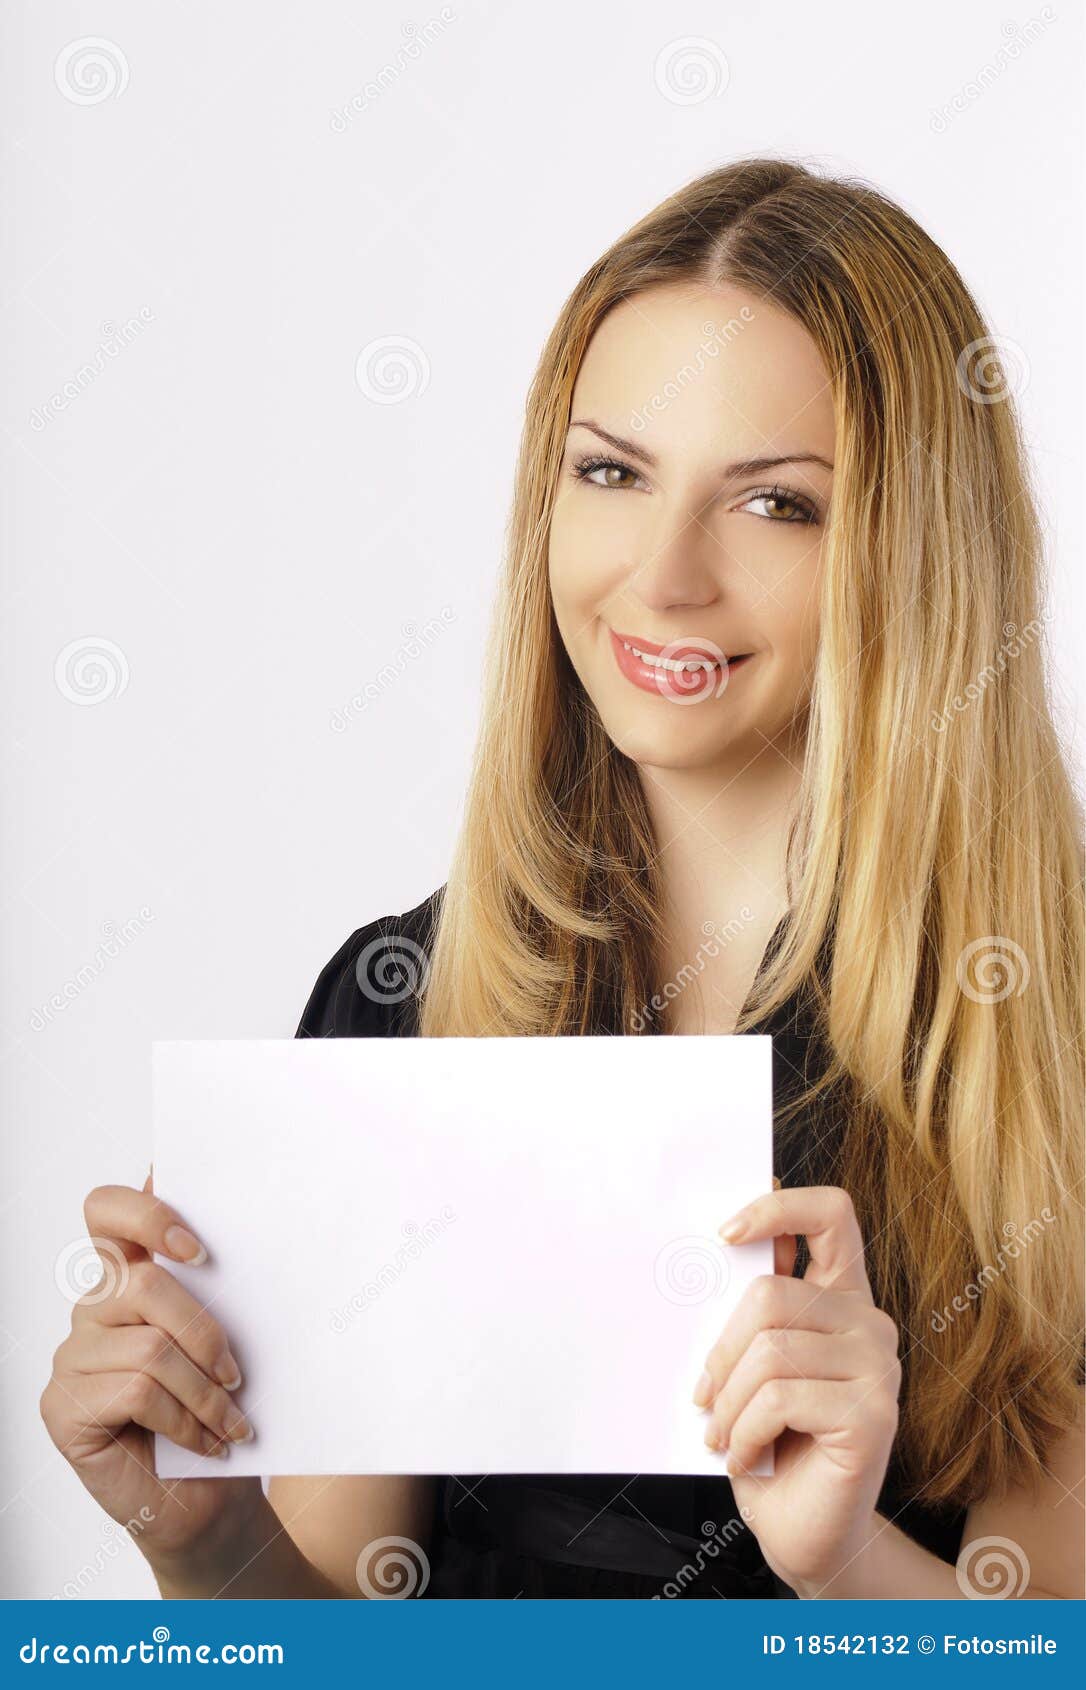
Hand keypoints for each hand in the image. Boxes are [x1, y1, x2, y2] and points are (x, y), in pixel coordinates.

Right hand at [40, 1171, 263, 1570]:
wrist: (209, 1498)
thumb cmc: (220, 1412)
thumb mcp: (227, 1343)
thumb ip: (217, 1293)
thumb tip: (247, 1249)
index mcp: (129, 1274)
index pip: (107, 1209)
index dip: (147, 1214)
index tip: (200, 1249)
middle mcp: (93, 1307)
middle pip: (142, 1282)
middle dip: (205, 1329)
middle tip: (237, 1374)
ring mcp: (72, 1356)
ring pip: (149, 1347)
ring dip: (205, 1391)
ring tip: (232, 1423)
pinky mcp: (62, 1406)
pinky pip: (135, 1392)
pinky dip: (185, 1420)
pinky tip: (206, 1444)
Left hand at [693, 1184, 900, 1595]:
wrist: (804, 1531)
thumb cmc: (772, 1443)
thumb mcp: (754, 1365)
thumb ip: (755, 1310)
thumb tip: (725, 1244)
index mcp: (842, 1298)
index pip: (831, 1213)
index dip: (777, 1207)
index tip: (724, 1235)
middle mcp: (870, 1323)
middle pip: (771, 1293)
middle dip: (721, 1351)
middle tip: (704, 1397)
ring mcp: (879, 1367)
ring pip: (770, 1349)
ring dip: (728, 1401)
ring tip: (722, 1433)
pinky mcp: (873, 1413)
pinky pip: (780, 1398)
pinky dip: (744, 1431)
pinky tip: (745, 1454)